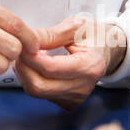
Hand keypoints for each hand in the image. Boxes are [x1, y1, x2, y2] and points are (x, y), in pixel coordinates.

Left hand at [12, 16, 126, 110]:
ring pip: (37, 92)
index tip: (23, 43)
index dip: (31, 56)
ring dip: (25, 73)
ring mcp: (76, 98)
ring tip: (29, 55)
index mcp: (89, 66)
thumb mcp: (75, 27)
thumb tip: (27, 41)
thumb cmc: (94, 36)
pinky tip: (37, 66)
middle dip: (23, 66)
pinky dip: (32, 79)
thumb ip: (50, 34)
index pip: (50, 68)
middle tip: (22, 49)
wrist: (107, 50)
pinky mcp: (68, 102)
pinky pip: (41, 95)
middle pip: (39, 85)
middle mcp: (83, 87)